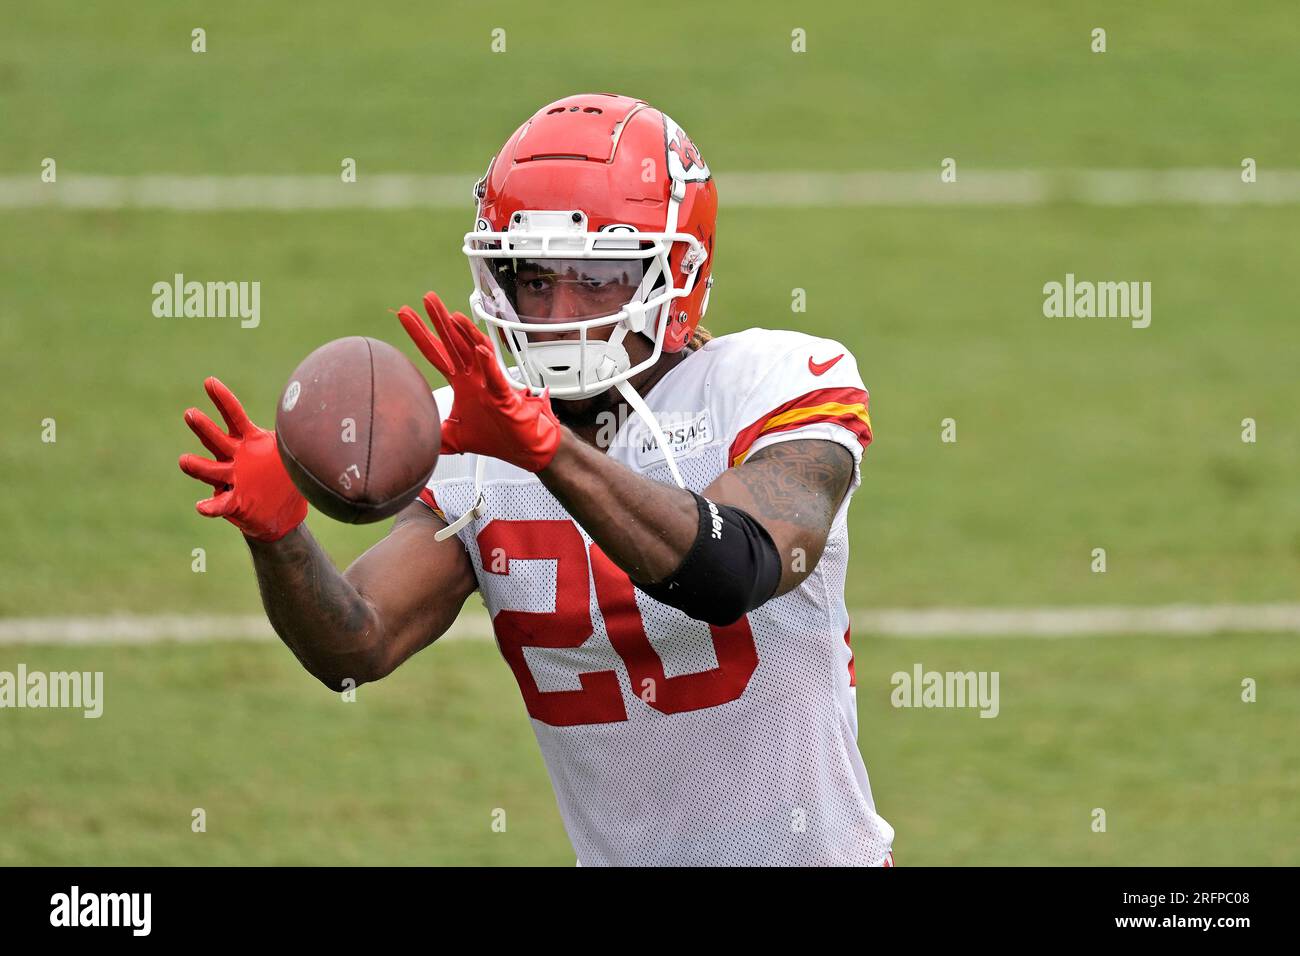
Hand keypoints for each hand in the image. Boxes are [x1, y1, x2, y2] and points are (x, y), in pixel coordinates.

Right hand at [179, 377, 307, 541]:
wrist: (281, 509)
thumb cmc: (282, 475)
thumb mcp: (290, 451)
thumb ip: (293, 435)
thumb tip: (307, 410)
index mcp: (247, 440)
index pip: (234, 416)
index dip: (222, 399)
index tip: (209, 381)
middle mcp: (234, 456)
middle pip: (216, 438)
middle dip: (203, 427)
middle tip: (190, 413)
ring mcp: (231, 478)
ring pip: (211, 470)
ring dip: (197, 466)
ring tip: (184, 461)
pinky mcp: (233, 501)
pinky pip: (219, 504)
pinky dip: (210, 506)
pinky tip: (201, 507)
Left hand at [396, 291, 560, 471]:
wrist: (527, 447)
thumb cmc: (499, 437)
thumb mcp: (457, 438)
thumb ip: (437, 435)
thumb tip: (418, 440)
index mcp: (463, 384)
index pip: (437, 354)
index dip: (421, 335)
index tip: (407, 316)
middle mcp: (475, 378)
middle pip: (453, 344)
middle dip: (439, 321)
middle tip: (427, 299)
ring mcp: (489, 385)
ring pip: (476, 352)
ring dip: (465, 333)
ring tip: (452, 315)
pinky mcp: (504, 397)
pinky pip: (496, 377)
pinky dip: (488, 363)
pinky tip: (480, 349)